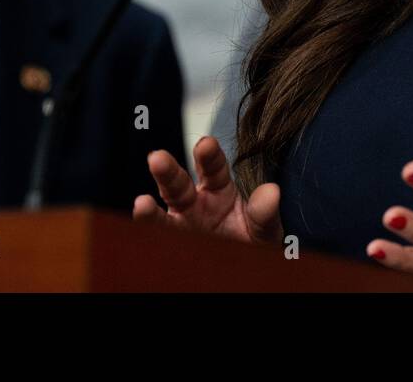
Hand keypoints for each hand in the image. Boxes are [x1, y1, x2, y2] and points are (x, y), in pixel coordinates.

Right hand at [133, 135, 283, 244]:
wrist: (245, 268)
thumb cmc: (252, 241)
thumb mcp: (264, 227)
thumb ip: (264, 211)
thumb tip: (272, 192)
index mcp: (219, 188)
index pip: (213, 167)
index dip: (209, 155)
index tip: (206, 144)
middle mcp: (194, 202)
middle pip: (178, 183)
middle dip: (167, 171)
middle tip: (157, 158)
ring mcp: (181, 224)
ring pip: (162, 215)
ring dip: (150, 210)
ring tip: (141, 203)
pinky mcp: (173, 246)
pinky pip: (159, 239)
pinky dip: (150, 233)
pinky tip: (143, 227)